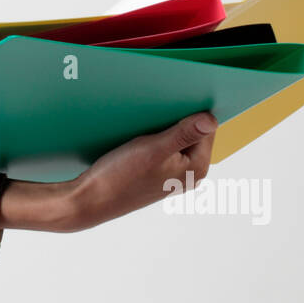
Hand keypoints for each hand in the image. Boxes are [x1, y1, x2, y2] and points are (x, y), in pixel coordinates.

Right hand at [0, 111, 218, 234]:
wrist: (91, 200)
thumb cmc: (121, 177)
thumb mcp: (153, 148)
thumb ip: (184, 133)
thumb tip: (211, 119)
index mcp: (196, 167)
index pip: (207, 128)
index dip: (191, 112)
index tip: (173, 102)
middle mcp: (189, 173)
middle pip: (192, 133)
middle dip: (176, 119)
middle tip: (154, 114)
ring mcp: (173, 175)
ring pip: (175, 140)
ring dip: (162, 128)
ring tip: (143, 126)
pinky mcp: (157, 174)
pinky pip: (162, 148)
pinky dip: (153, 138)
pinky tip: (137, 138)